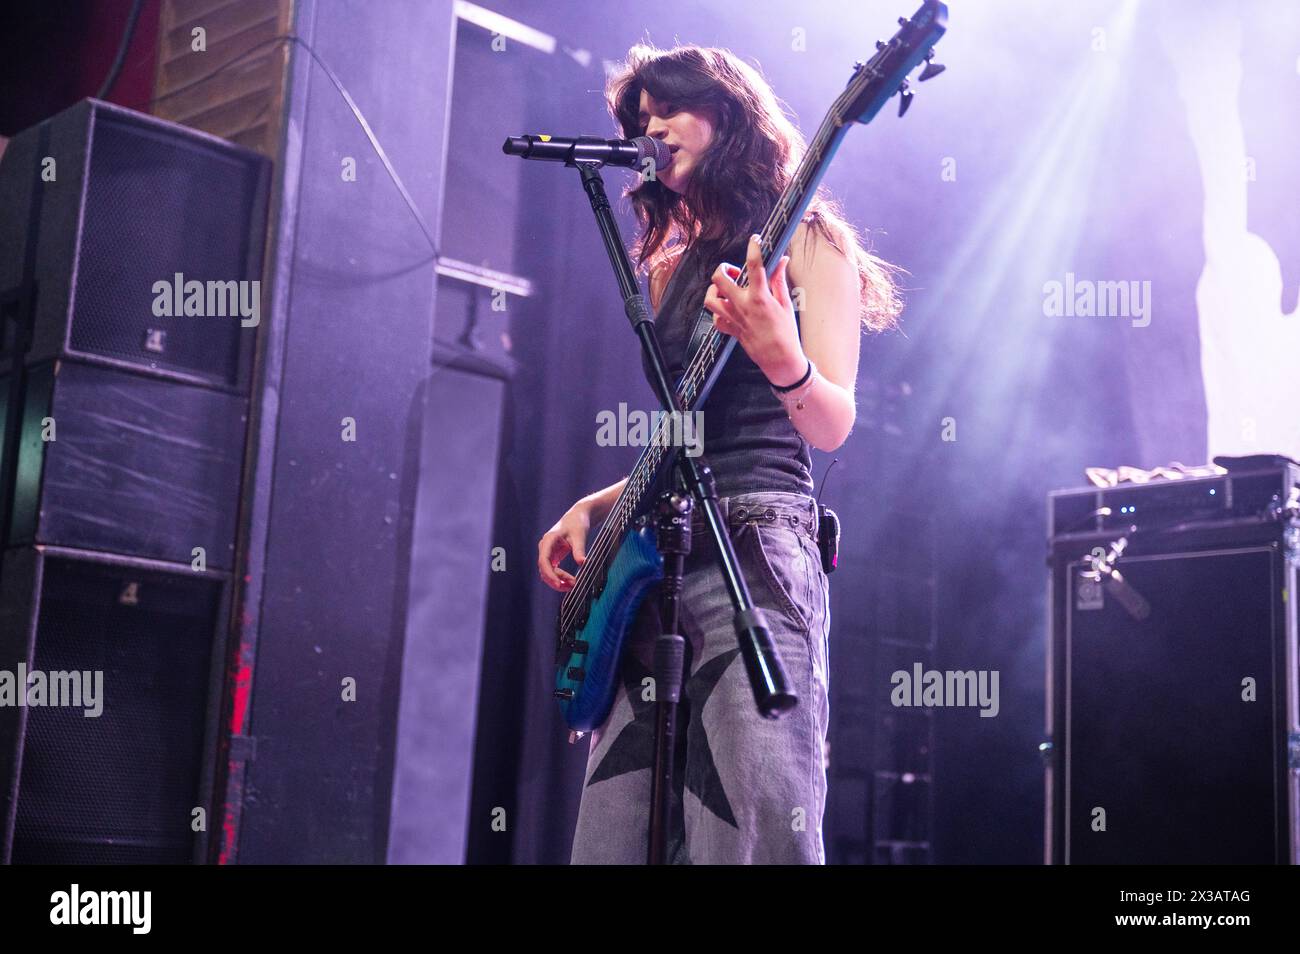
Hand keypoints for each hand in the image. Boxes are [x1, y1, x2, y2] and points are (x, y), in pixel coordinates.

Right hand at [537, 500, 592, 591]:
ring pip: (548, 572)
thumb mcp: (579, 535)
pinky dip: (560, 577)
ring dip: (558, 580)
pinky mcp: (553, 556)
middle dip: (556, 580)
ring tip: (573, 585)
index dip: (550, 574)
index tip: (559, 584)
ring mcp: (548, 552)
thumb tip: (582, 563)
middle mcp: (545, 547)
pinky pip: (553, 570)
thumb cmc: (578, 523)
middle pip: (544, 569)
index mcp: (548, 540)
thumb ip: (579, 549)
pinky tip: (570, 581)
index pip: (544, 561)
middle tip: (572, 587)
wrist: (578, 516)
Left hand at [704, 234, 805, 384]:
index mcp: (759, 297)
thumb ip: (779, 280)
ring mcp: (733, 318)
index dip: (753, 248)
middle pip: (719, 279)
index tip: (755, 240)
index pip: (754, 265)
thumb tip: (782, 261)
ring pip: (710, 299)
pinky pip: (716, 319)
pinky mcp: (730, 330)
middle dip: (723, 269)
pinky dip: (719, 312)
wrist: (779, 359)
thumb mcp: (785, 303)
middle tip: (734, 272)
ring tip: (728, 290)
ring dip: (716, 291)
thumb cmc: (785, 333)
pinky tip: (729, 309)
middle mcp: (742, 306)